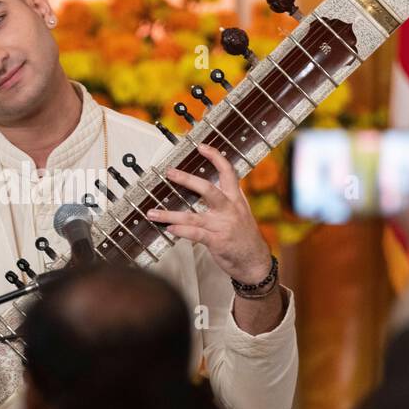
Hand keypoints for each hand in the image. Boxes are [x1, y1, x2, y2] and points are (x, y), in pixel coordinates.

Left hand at [145, 142, 273, 283]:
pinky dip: (181, 231)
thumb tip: (206, 189)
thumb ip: (227, 200)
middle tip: (170, 172)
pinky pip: (195, 234)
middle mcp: (230, 209)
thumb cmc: (245, 238)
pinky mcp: (217, 241)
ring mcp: (223, 225)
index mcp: (236, 200)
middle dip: (187, 179)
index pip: (228, 172)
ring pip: (193, 216)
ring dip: (170, 215)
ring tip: (153, 213)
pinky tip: (169, 229)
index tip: (201, 147)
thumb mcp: (241, 214)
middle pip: (208, 189)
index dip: (215, 157)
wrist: (255, 262)